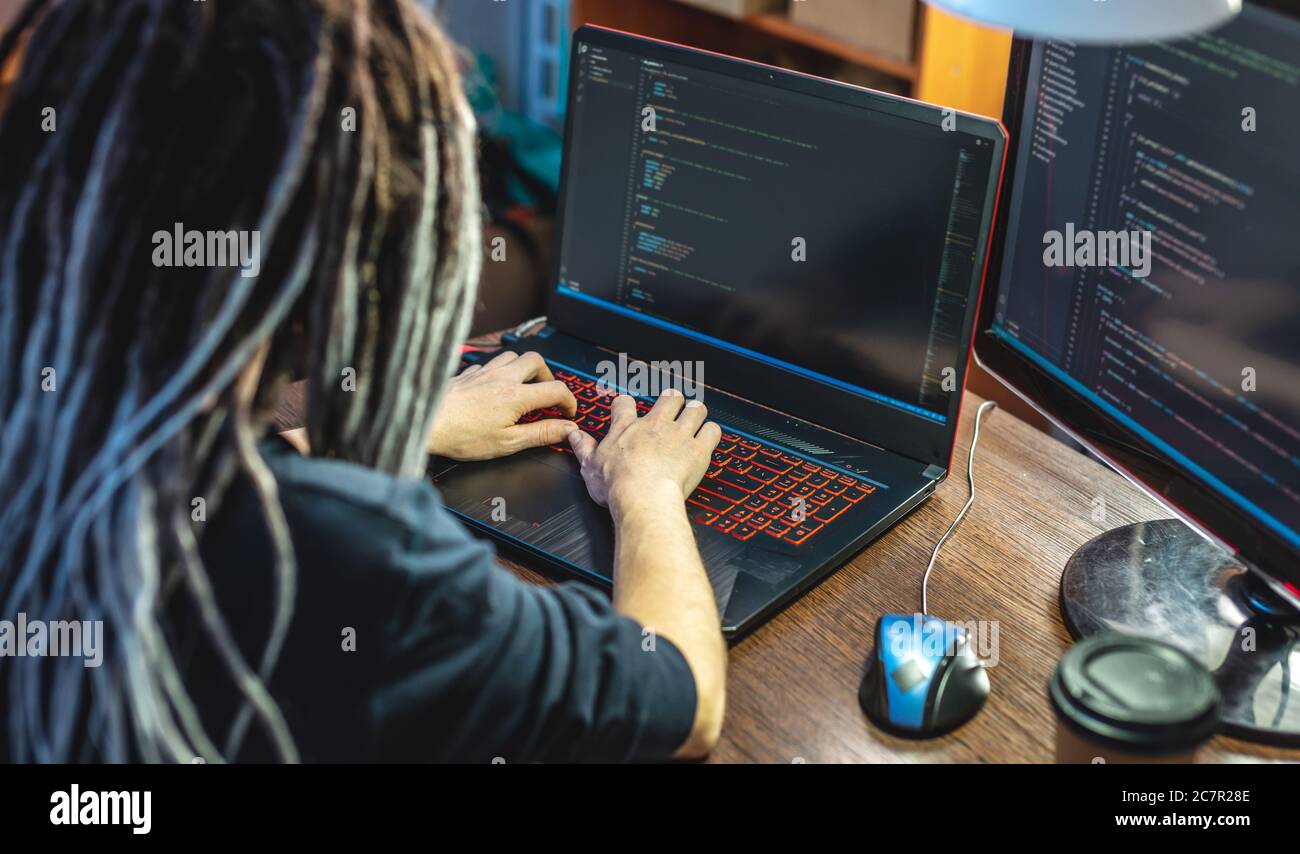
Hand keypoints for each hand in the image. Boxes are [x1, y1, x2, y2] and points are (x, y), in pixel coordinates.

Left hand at [427, 351, 578, 460]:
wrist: (424, 424)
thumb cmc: (461, 436)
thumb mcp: (508, 443)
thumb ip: (541, 433)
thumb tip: (566, 429)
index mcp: (516, 396)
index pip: (557, 389)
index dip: (569, 402)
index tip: (567, 413)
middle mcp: (502, 377)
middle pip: (537, 361)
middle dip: (548, 377)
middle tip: (547, 396)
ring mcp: (483, 371)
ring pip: (513, 356)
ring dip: (524, 369)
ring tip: (523, 389)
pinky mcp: (468, 373)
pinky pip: (490, 363)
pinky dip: (500, 372)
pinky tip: (494, 388)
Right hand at [568, 389, 720, 512]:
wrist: (643, 497)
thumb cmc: (617, 485)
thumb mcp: (591, 466)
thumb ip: (583, 447)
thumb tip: (573, 436)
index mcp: (627, 427)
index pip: (624, 403)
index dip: (625, 403)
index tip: (626, 408)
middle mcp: (655, 425)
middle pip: (670, 398)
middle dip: (673, 400)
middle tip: (672, 407)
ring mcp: (679, 434)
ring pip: (695, 408)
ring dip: (696, 412)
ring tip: (694, 418)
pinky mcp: (698, 449)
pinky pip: (712, 430)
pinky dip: (711, 432)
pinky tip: (707, 438)